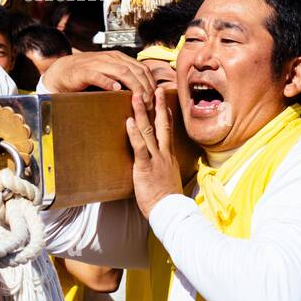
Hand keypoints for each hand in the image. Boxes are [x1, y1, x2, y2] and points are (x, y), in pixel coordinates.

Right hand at [41, 51, 156, 104]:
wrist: (62, 71)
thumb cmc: (87, 74)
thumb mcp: (109, 72)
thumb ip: (124, 77)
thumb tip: (145, 90)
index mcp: (118, 58)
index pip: (141, 68)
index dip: (150, 82)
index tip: (156, 97)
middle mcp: (110, 58)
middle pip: (134, 71)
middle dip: (145, 87)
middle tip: (150, 102)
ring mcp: (97, 64)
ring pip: (121, 72)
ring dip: (133, 86)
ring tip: (139, 99)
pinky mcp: (84, 72)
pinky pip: (98, 76)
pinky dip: (108, 82)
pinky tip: (116, 90)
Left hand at [125, 87, 181, 217]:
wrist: (171, 212)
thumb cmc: (167, 201)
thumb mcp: (167, 181)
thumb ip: (162, 171)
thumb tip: (159, 170)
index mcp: (169, 157)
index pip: (168, 132)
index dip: (166, 116)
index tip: (164, 102)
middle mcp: (164, 154)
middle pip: (162, 125)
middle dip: (158, 105)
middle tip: (155, 88)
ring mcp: (156, 159)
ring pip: (149, 131)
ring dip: (142, 112)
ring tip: (136, 96)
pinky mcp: (146, 167)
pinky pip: (140, 147)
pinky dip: (134, 133)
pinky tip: (129, 121)